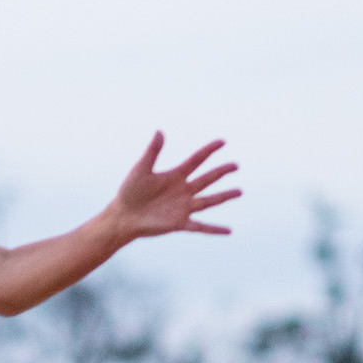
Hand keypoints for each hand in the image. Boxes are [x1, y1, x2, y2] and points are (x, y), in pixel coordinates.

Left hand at [107, 132, 239, 238]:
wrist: (122, 216)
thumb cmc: (129, 191)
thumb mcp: (141, 169)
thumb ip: (152, 151)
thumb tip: (159, 131)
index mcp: (175, 175)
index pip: (197, 160)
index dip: (209, 150)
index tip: (222, 142)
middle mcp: (183, 190)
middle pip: (207, 179)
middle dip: (221, 171)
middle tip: (236, 165)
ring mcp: (183, 207)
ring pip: (209, 200)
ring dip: (224, 196)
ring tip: (240, 191)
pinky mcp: (179, 223)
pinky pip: (200, 226)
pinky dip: (214, 229)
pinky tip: (229, 231)